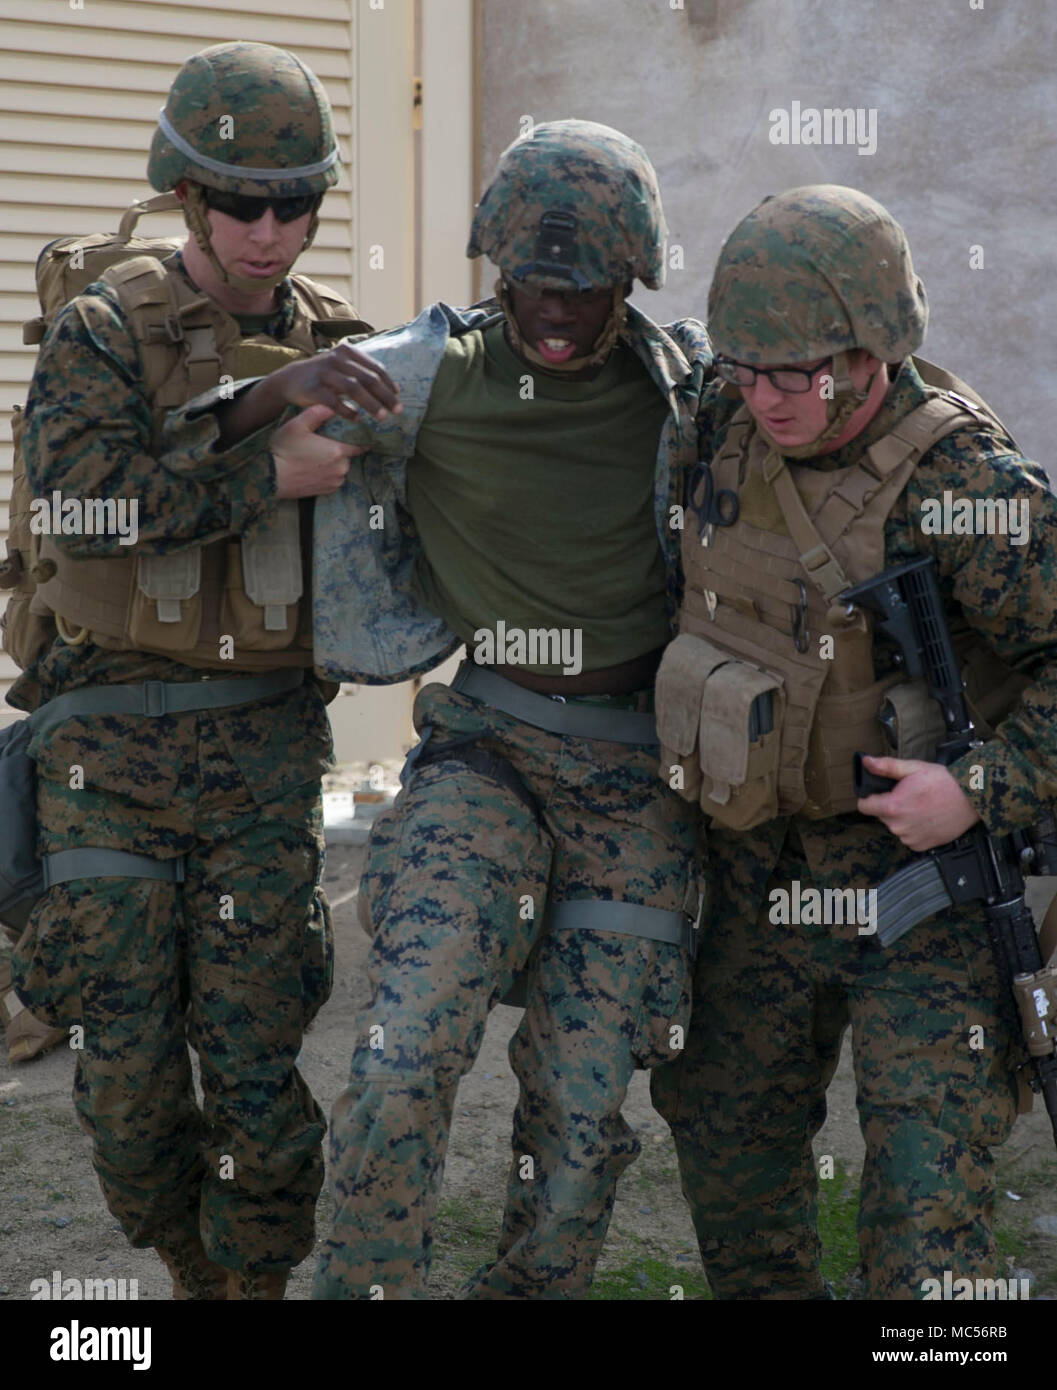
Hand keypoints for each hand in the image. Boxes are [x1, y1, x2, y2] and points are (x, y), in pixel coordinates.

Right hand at [269, 340, 400, 421]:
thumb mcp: (342, 366)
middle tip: (398, 410)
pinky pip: (334, 401)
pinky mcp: (313, 389)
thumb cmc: (324, 375)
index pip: (374, 367)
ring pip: (353, 388)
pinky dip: (347, 411)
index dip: (388, 382)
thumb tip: (390, 388)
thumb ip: (362, 372)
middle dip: (385, 396)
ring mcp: (324, 373)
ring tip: (382, 417)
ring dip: (370, 404)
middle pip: (367, 379)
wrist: (290, 380)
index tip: (398, 395)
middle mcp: (336, 359)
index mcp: (347, 352)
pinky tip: (357, 419)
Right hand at [271, 404, 361, 498]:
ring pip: (340, 468)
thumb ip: (317, 413)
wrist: (271, 477)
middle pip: (347, 456)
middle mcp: (340, 468)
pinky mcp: (327, 491)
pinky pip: (334, 480)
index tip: (356, 435)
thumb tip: (332, 406)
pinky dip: (327, 475)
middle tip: (322, 445)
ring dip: (333, 463)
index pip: (358, 445)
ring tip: (316, 458)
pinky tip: (314, 469)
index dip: (358, 439)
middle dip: (338, 450)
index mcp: (337, 451)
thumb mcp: (297, 425)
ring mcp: (334, 481)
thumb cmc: (283, 449)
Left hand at [857, 755, 980, 850]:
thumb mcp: (913, 768)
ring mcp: (910, 838)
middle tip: (909, 795)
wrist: (971, 798)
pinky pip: (909, 837)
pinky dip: (914, 828)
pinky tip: (927, 817)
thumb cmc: (944, 781)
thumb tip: (866, 762)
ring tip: (921, 806)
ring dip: (903, 818)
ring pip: (896, 826)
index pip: (864, 806)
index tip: (882, 793)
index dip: (870, 797)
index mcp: (892, 807)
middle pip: (881, 815)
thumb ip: (886, 767)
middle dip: (890, 805)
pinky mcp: (921, 846)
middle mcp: (898, 826)